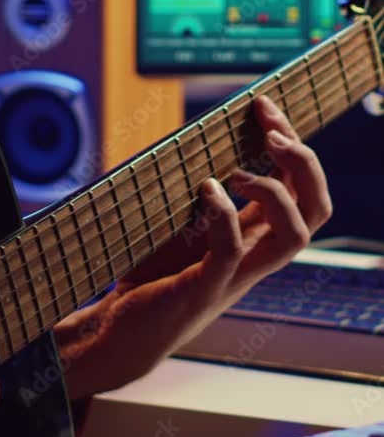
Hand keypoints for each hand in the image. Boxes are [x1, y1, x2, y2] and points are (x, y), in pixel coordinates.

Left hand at [54, 96, 331, 398]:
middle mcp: (255, 253)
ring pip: (295, 235)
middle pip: (317, 209)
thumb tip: (195, 134)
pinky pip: (231, 251)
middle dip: (305, 161)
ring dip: (276, 192)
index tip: (265, 106)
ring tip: (237, 169)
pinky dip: (224, 215)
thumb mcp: (182, 221)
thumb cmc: (151, 274)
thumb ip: (199, 189)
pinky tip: (205, 190)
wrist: (119, 331)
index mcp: (255, 233)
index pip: (302, 187)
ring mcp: (234, 274)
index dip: (294, 142)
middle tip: (271, 129)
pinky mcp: (203, 288)